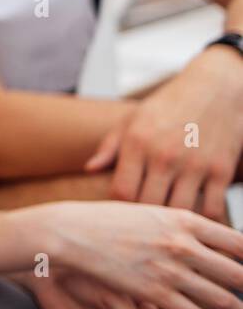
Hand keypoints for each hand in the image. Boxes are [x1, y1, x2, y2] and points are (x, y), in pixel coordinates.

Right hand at [36, 199, 242, 308]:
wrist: (70, 231)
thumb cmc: (107, 220)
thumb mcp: (149, 213)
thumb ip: (181, 226)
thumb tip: (208, 241)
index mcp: (184, 220)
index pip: (239, 243)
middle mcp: (183, 244)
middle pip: (238, 274)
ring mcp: (170, 270)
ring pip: (222, 299)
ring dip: (232, 307)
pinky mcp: (155, 292)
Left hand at [86, 46, 242, 220]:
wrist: (214, 88)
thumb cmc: (168, 105)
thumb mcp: (132, 119)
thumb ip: (109, 147)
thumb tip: (88, 170)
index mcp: (137, 142)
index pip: (121, 191)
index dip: (118, 207)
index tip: (121, 208)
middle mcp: (164, 155)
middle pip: (147, 206)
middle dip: (143, 217)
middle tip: (142, 218)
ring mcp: (194, 164)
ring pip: (178, 211)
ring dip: (171, 220)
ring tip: (165, 219)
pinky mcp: (221, 170)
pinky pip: (210, 208)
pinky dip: (201, 217)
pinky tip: (193, 213)